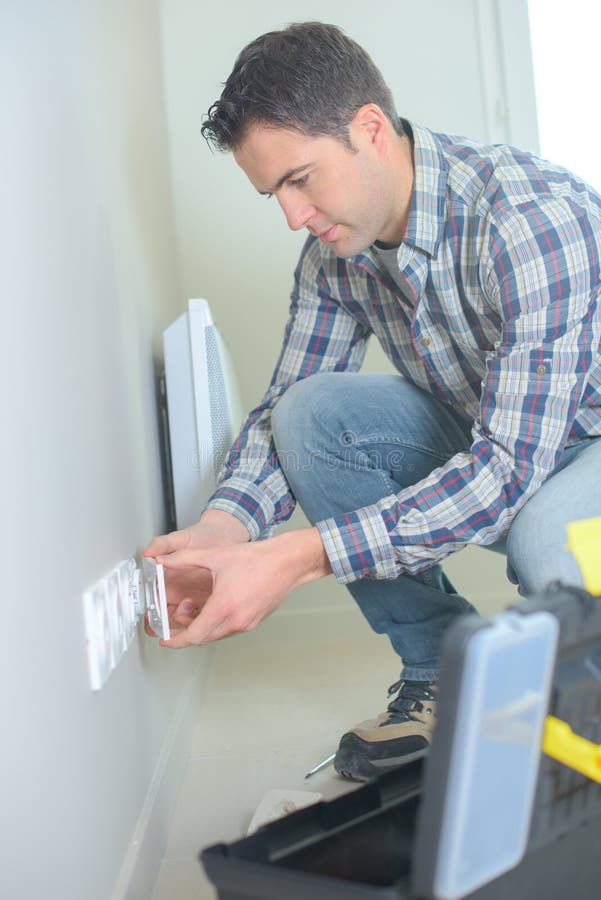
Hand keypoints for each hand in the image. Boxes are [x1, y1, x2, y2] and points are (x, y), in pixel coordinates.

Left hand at [143, 510, 249, 636]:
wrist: (289, 562)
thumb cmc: (258, 558)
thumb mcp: (215, 555)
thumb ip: (184, 558)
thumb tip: (164, 561)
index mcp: (224, 606)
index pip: (193, 635)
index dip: (175, 640)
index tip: (166, 640)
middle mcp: (237, 620)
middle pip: (203, 639)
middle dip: (186, 633)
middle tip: (176, 621)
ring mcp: (247, 624)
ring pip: (217, 635)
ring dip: (203, 628)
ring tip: (195, 610)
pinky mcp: (255, 622)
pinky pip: (230, 630)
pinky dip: (218, 625)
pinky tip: (215, 608)